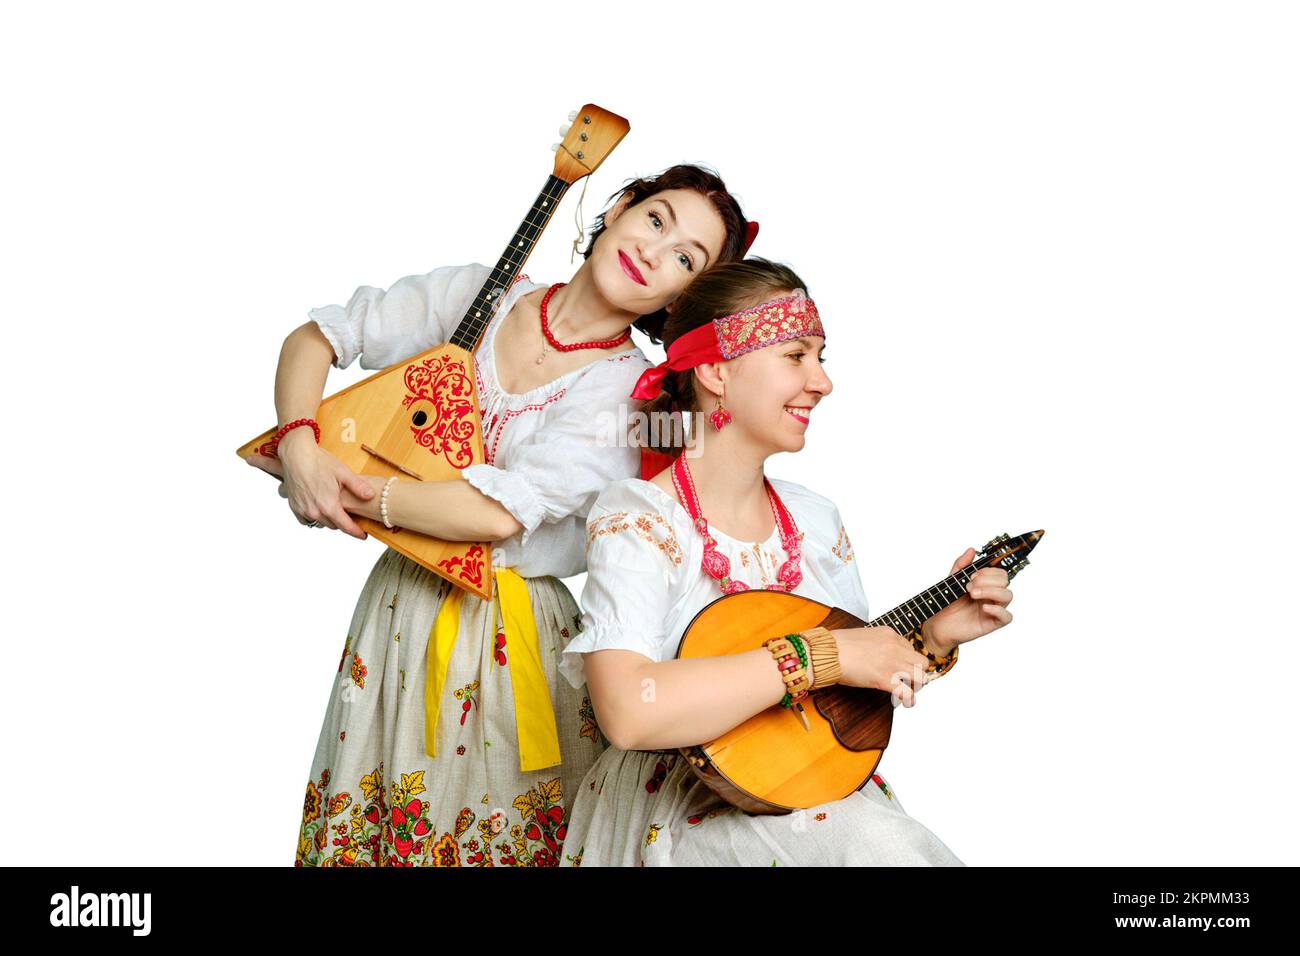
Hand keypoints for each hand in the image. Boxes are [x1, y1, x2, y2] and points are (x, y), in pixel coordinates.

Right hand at [244, 436, 375, 538]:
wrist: (296, 455)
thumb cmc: (319, 462)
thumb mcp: (343, 472)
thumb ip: (358, 487)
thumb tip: (371, 496)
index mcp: (329, 506)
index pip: (346, 527)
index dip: (356, 533)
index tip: (363, 536)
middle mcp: (315, 512)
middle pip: (334, 526)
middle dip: (343, 523)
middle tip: (350, 515)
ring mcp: (303, 510)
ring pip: (321, 523)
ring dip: (329, 520)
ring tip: (335, 510)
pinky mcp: (294, 507)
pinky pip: (306, 520)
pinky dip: (314, 517)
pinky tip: (319, 509)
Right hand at [833, 626, 933, 708]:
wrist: (827, 653)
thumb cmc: (836, 645)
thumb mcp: (862, 635)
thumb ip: (874, 642)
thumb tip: (875, 652)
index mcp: (889, 634)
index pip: (910, 648)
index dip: (906, 660)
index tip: (900, 667)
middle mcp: (895, 647)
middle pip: (922, 662)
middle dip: (917, 672)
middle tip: (907, 679)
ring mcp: (892, 664)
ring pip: (921, 677)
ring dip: (916, 686)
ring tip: (906, 690)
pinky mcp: (886, 680)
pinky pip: (908, 694)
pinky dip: (909, 700)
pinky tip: (905, 702)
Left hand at [920, 548, 1013, 655]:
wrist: (938, 624)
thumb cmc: (947, 604)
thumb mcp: (952, 581)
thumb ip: (961, 565)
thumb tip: (971, 549)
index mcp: (986, 585)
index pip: (1000, 572)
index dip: (988, 571)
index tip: (971, 575)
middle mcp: (992, 596)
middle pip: (1005, 581)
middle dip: (987, 580)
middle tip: (969, 586)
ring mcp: (994, 609)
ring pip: (1008, 595)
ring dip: (990, 591)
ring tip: (972, 594)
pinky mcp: (992, 624)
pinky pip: (1007, 617)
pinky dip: (998, 610)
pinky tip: (983, 608)